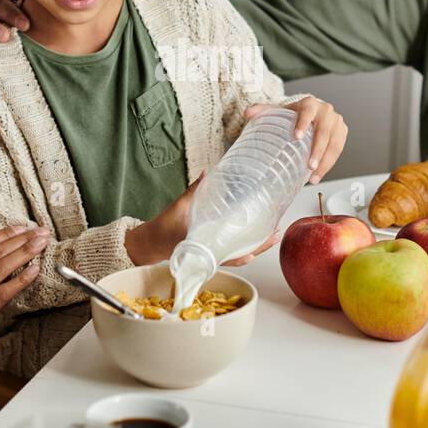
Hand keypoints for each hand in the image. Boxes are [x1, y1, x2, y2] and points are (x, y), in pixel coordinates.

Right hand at [124, 173, 283, 267]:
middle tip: (276, 233)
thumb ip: (196, 190)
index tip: (267, 237)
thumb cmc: (164, 227)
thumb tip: (208, 171)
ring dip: (256, 247)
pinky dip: (243, 249)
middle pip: (242, 255)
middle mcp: (210, 253)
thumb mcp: (179, 205)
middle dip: (260, 246)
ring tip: (272, 236)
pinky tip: (254, 242)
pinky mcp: (209, 252)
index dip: (250, 248)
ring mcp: (210, 255)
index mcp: (203, 244)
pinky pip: (230, 254)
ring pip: (238, 256)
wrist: (151, 243)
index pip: (231, 251)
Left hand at [244, 97, 346, 182]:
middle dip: (317, 150)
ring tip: (313, 177)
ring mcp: (336, 122)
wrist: (311, 111)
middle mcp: (326, 111)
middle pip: (324, 132)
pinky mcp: (342, 132)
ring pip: (334, 143)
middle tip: (309, 166)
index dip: (303, 124)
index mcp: (310, 103)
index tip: (296, 137)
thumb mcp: (279, 110)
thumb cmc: (294, 114)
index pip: (307, 112)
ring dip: (325, 162)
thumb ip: (263, 111)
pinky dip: (329, 164)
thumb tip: (248, 112)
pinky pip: (338, 150)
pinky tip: (319, 174)